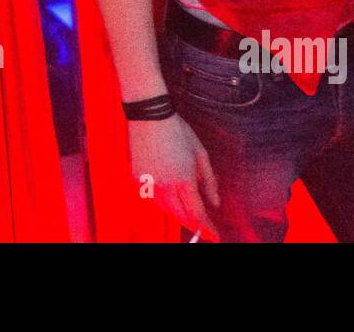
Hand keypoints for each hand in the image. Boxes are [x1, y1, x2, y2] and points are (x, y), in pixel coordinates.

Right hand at [128, 115, 218, 234]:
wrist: (150, 116)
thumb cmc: (178, 131)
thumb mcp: (200, 153)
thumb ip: (209, 180)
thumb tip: (215, 202)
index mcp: (184, 179)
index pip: (197, 213)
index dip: (207, 227)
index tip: (214, 236)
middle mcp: (165, 186)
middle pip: (181, 216)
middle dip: (193, 224)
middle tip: (203, 228)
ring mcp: (149, 183)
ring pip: (166, 210)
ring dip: (178, 214)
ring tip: (187, 213)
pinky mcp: (138, 179)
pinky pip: (152, 198)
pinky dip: (163, 202)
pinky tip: (169, 196)